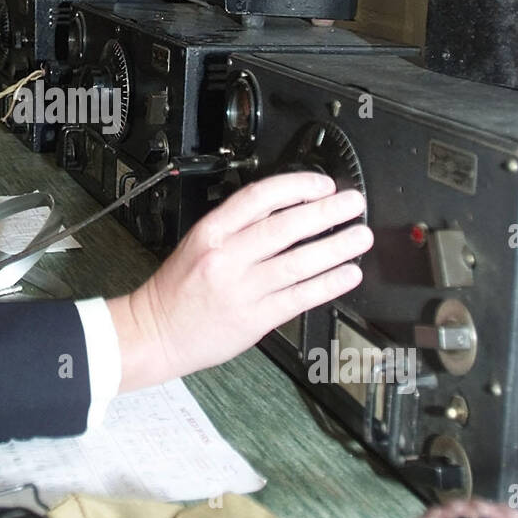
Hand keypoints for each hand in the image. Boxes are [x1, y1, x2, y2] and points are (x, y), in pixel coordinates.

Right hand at [108, 172, 372, 389]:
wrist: (156, 332)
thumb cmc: (178, 289)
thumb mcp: (199, 243)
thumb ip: (238, 227)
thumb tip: (287, 208)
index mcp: (211, 232)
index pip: (259, 198)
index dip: (297, 187)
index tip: (322, 185)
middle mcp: (226, 257)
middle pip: (284, 227)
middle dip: (326, 212)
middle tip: (353, 204)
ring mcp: (242, 289)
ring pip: (297, 263)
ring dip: (336, 247)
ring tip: (361, 237)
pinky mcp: (254, 318)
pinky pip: (299, 297)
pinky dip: (328, 284)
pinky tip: (348, 274)